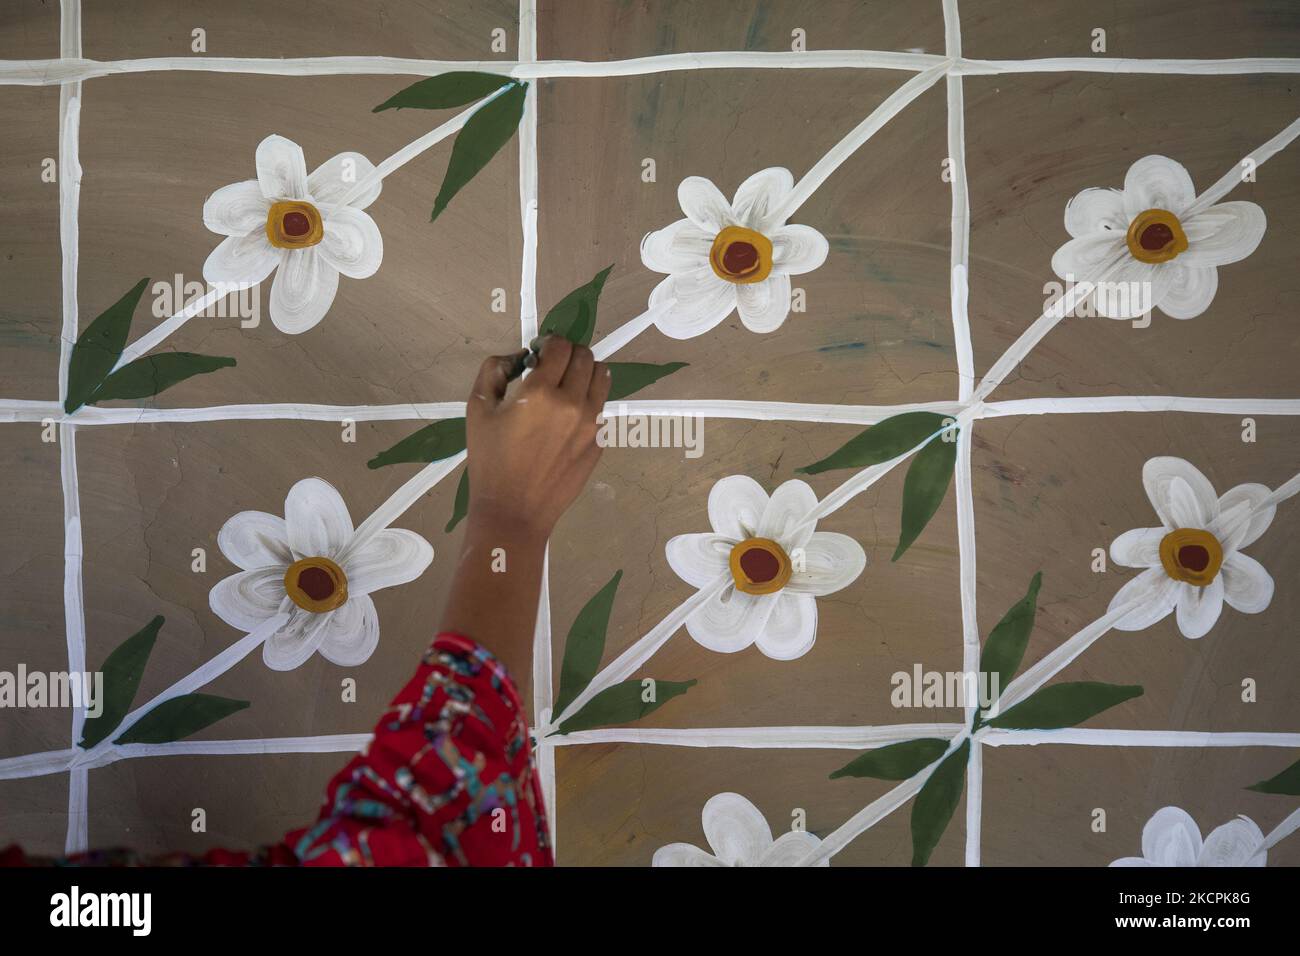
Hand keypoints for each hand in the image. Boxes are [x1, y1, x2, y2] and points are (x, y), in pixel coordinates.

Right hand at [465, 336, 610, 540]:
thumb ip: (494, 370)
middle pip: (586, 357)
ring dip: (585, 372)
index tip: (538, 353)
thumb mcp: (477, 409)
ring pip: (603, 377)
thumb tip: (518, 356)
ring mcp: (592, 424)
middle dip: (568, 354)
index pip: (561, 346)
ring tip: (567, 385)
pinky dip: (589, 400)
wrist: (514, 511)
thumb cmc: (490, 461)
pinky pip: (602, 407)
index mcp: (540, 392)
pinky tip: (569, 415)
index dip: (549, 342)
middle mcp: (572, 403)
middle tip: (552, 367)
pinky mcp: (600, 442)